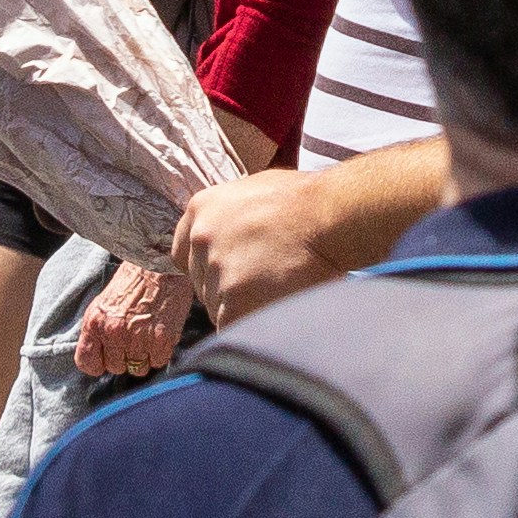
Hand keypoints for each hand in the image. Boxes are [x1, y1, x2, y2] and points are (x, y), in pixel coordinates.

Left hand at [77, 257, 190, 378]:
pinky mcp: (160, 340)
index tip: (108, 357)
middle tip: (136, 335)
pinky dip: (162, 351)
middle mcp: (113, 332)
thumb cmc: (134, 281)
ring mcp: (137, 338)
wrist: (161, 263)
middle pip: (116, 368)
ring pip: (138, 368)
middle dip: (126, 356)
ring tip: (149, 332)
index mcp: (94, 322)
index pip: (87, 362)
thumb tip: (101, 356)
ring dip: (145, 355)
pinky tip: (162, 331)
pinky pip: (158, 361)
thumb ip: (100, 330)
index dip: (99, 363)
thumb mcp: (105, 303)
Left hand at [177, 169, 353, 328]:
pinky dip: (254, 326)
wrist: (333, 214)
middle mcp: (202, 238)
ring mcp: (215, 272)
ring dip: (245, 308)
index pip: (184, 252)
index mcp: (202, 208)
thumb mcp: (256, 189)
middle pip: (203, 283)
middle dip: (230, 289)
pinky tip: (277, 310)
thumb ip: (232, 215)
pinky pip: (233, 328)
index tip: (229, 272)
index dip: (207, 266)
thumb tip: (233, 237)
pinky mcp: (233, 304)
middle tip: (266, 283)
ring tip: (278, 293)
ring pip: (218, 308)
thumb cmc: (308, 201)